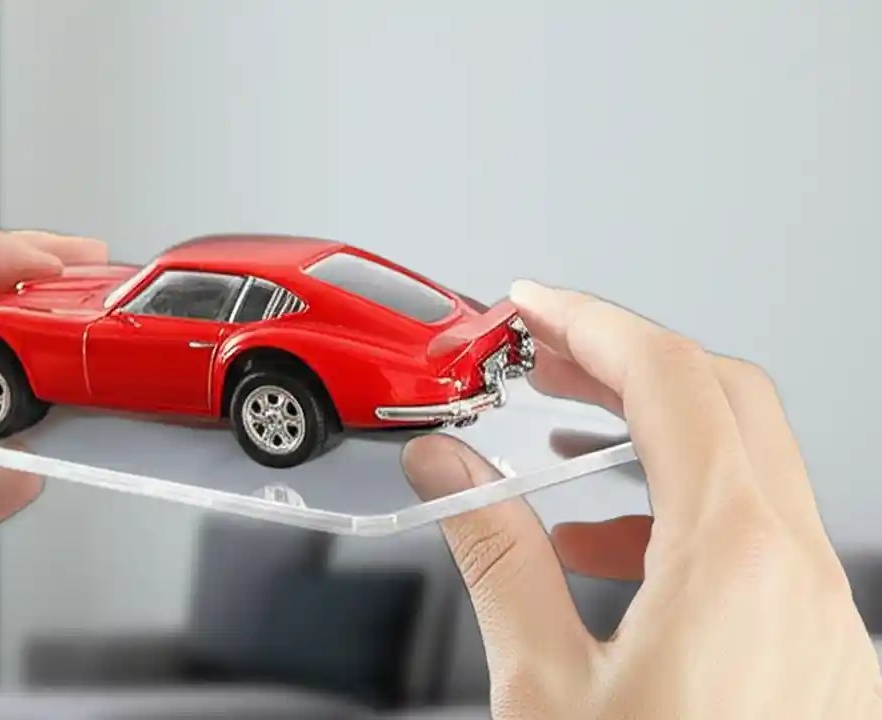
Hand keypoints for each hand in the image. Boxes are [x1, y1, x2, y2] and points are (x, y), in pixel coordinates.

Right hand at [403, 280, 881, 717]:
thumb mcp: (543, 688)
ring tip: (568, 446)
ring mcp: (827, 618)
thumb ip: (495, 561)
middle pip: (726, 402)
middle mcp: (801, 577)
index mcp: (733, 562)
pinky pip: (766, 544)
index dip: (591, 322)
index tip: (535, 308)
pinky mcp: (827, 658)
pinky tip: (614, 550)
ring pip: (752, 472)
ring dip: (656, 439)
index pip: (669, 379)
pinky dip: (687, 517)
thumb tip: (448, 471)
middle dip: (624, 364)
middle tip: (546, 358)